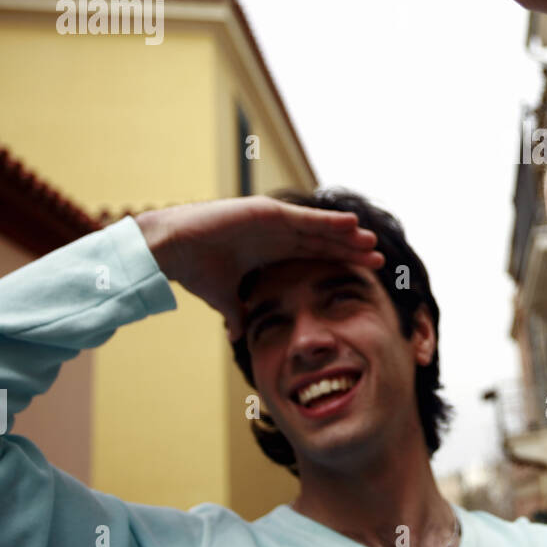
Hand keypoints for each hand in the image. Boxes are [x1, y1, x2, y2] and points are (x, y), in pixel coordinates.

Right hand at [135, 196, 382, 342]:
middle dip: (350, 250)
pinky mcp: (266, 211)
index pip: (314, 256)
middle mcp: (276, 232)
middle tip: (379, 260)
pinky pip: (304, 218)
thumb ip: (237, 311)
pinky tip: (352, 225)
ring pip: (319, 228)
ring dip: (346, 235)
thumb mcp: (225, 297)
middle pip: (323, 242)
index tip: (363, 275)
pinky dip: (328, 221)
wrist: (167, 251)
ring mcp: (272, 219)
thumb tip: (239, 335)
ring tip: (371, 242)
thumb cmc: (193, 268)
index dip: (339, 263)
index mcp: (271, 249)